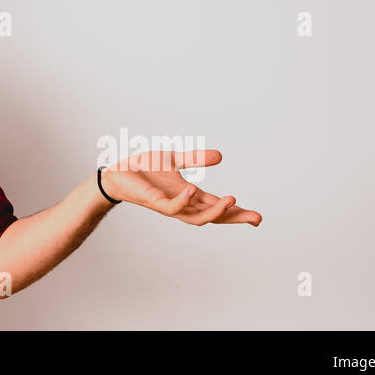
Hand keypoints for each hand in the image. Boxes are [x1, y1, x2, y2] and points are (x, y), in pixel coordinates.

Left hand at [100, 149, 260, 226]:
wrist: (117, 172)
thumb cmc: (144, 169)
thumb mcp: (174, 159)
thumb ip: (195, 159)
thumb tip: (220, 156)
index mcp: (190, 195)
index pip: (218, 207)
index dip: (237, 213)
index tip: (257, 217)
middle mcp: (184, 204)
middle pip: (214, 217)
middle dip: (235, 218)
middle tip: (256, 218)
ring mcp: (170, 206)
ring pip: (197, 218)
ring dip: (215, 211)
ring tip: (232, 200)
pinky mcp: (155, 203)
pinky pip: (173, 207)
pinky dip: (184, 200)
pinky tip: (193, 189)